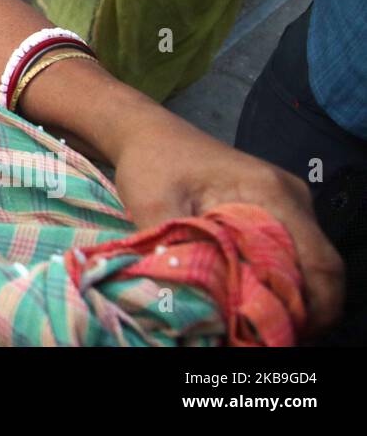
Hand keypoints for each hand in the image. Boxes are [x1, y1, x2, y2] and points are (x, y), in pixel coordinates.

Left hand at [113, 120, 342, 336]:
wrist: (149, 134)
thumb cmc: (152, 163)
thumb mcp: (153, 205)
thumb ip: (176, 249)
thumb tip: (192, 299)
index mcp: (270, 193)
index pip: (320, 261)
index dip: (314, 308)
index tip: (285, 335)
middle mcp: (290, 197)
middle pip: (320, 267)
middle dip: (302, 309)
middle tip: (266, 334)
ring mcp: (287, 202)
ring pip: (307, 263)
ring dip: (290, 296)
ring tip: (258, 322)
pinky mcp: (275, 209)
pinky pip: (291, 252)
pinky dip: (279, 280)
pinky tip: (251, 298)